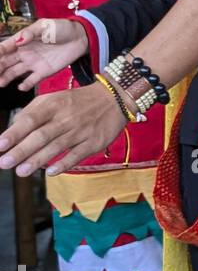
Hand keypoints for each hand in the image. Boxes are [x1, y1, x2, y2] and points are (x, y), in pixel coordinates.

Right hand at [0, 18, 88, 90]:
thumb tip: (19, 40)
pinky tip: (21, 87)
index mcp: (22, 40)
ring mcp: (33, 63)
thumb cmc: (61, 28)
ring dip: (6, 78)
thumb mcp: (45, 26)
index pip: (4, 48)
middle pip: (5, 62)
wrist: (80, 38)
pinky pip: (31, 80)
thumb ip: (31, 33)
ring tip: (1, 83)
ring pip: (14, 72)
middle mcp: (24, 53)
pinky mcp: (43, 72)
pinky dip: (25, 85)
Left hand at [0, 82, 125, 175]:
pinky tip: (50, 172)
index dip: (14, 133)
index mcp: (53, 105)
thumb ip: (32, 112)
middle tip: (4, 163)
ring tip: (21, 172)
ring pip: (57, 146)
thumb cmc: (76, 102)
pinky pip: (77, 154)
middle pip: (41, 136)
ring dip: (38, 160)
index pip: (31, 119)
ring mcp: (81, 131)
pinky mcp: (94, 142)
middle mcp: (66, 118)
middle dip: (21, 151)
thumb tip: (12, 130)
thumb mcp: (53, 98)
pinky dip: (64, 163)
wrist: (113, 99)